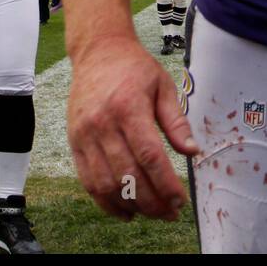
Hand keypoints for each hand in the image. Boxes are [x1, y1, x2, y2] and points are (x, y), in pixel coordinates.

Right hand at [68, 34, 199, 221]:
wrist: (97, 52)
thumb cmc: (134, 68)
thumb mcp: (163, 86)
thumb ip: (177, 121)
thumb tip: (192, 151)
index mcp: (128, 106)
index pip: (149, 155)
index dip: (165, 183)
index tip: (180, 200)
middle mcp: (102, 123)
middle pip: (127, 175)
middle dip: (152, 201)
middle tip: (170, 212)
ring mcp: (85, 135)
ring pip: (106, 184)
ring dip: (130, 205)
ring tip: (152, 212)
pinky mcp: (74, 142)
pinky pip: (88, 181)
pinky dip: (106, 202)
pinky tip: (126, 210)